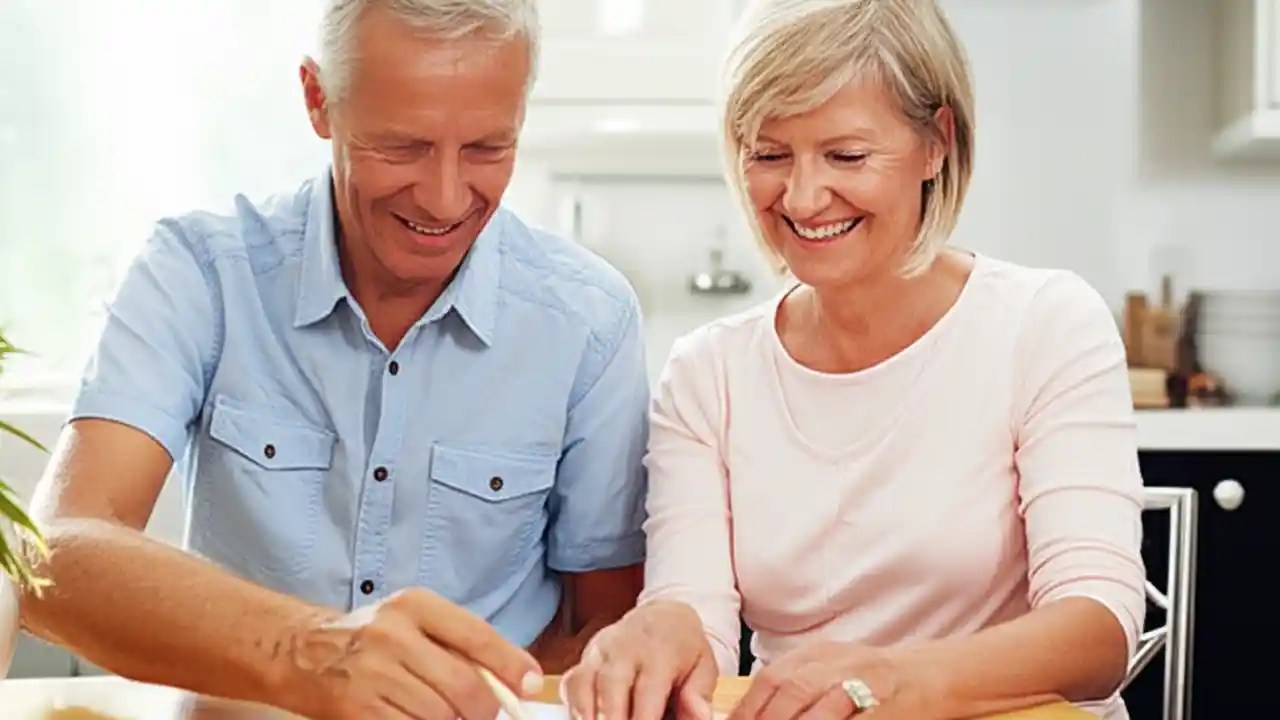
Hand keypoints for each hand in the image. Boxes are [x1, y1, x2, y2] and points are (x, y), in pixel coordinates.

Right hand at [282, 587, 543, 719]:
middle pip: (462, 686)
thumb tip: (512, 680)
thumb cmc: (372, 638)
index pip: (476, 635)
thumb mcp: (413, 621)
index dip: (511, 665)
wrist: (302, 652)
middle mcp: (393, 635)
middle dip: (484, 709)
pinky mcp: (357, 710)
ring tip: (448, 715)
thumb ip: (457, 643)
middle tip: (487, 715)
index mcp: (414, 605)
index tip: (532, 685)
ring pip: (439, 715)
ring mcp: (373, 674)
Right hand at [562, 600, 717, 719]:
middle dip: (611, 718)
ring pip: (584, 682)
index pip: (647, 690)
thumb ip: (699, 694)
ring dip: (586, 713)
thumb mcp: (703, 667)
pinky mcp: (585, 658)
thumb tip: (701, 718)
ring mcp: (601, 651)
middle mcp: (624, 648)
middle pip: (610, 685)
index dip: (643, 719)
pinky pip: (571, 682)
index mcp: (659, 652)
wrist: (663, 617)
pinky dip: (574, 706)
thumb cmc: (684, 650)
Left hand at [726, 642, 940, 719]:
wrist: (929, 675)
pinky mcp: (888, 706)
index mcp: (818, 654)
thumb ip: (794, 684)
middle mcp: (839, 664)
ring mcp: (865, 683)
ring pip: (822, 707)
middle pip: (792, 691)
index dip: (749, 708)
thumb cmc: (873, 677)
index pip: (771, 678)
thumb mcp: (830, 669)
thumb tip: (750, 712)